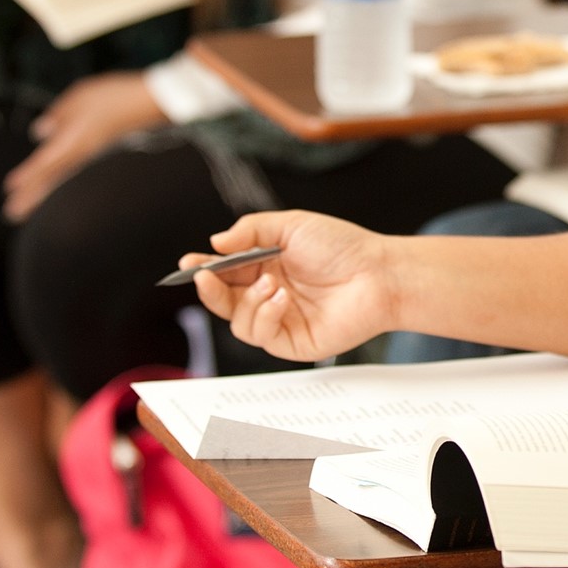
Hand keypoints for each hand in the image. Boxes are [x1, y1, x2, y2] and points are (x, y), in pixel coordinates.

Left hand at [3, 73, 163, 221]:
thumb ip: (58, 115)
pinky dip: (62, 188)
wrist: (152, 103)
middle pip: (52, 179)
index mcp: (75, 139)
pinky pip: (77, 178)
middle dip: (32, 197)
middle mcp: (83, 155)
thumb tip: (39, 132)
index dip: (27, 175)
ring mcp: (94, 159)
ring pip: (64, 182)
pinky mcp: (103, 159)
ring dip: (44, 197)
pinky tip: (57, 194)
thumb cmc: (116, 96)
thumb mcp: (81, 95)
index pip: (45, 161)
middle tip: (12, 214)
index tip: (9, 187)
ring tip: (26, 212)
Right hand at [185, 211, 396, 361]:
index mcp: (267, 266)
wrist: (377, 274)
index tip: (189, 263)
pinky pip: (261, 336)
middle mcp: (269, 294)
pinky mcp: (292, 341)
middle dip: (210, 289)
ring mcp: (280, 319)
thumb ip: (251, 231)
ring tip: (271, 285)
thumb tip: (215, 242)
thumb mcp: (291, 225)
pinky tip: (281, 300)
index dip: (205, 269)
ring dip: (246, 302)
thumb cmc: (342, 246)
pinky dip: (263, 316)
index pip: (226, 272)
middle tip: (204, 276)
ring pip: (238, 321)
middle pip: (224, 300)